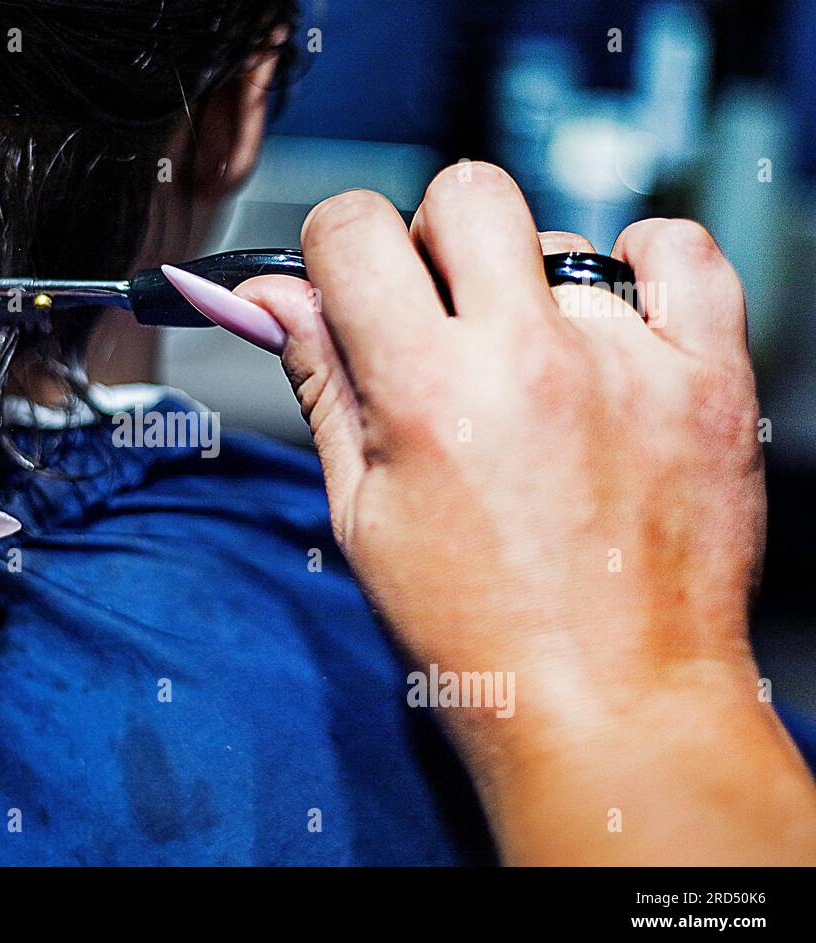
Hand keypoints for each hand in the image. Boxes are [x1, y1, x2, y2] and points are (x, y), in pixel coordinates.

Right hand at [224, 163, 815, 862]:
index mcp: (425, 392)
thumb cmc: (475, 633)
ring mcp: (629, 360)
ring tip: (539, 378)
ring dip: (532, 288)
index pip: (354, 229)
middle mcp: (528, 357)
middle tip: (443, 318)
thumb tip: (274, 299)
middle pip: (464, 194)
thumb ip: (321, 383)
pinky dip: (644, 267)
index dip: (336, 244)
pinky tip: (617, 323)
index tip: (352, 277)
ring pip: (563, 238)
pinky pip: (679, 248)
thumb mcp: (363, 511)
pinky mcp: (709, 377)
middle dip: (434, 242)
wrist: (610, 706)